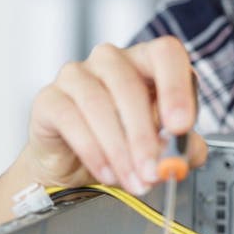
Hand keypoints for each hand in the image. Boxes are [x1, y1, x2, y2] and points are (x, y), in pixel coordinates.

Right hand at [17, 37, 207, 194]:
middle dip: (145, 137)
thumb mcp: (163, 147)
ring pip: (99, 105)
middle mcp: (112, 60)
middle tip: (154, 170)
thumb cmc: (125, 144)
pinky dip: (93, 151)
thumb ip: (183, 148)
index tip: (181, 125)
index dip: (175, 87)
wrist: (75, 166)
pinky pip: (70, 119)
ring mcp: (77, 74)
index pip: (165, 54)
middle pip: (130, 86)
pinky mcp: (49, 98)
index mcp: (147, 61)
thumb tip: (184, 156)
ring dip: (120, 150)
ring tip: (133, 179)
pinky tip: (107, 173)